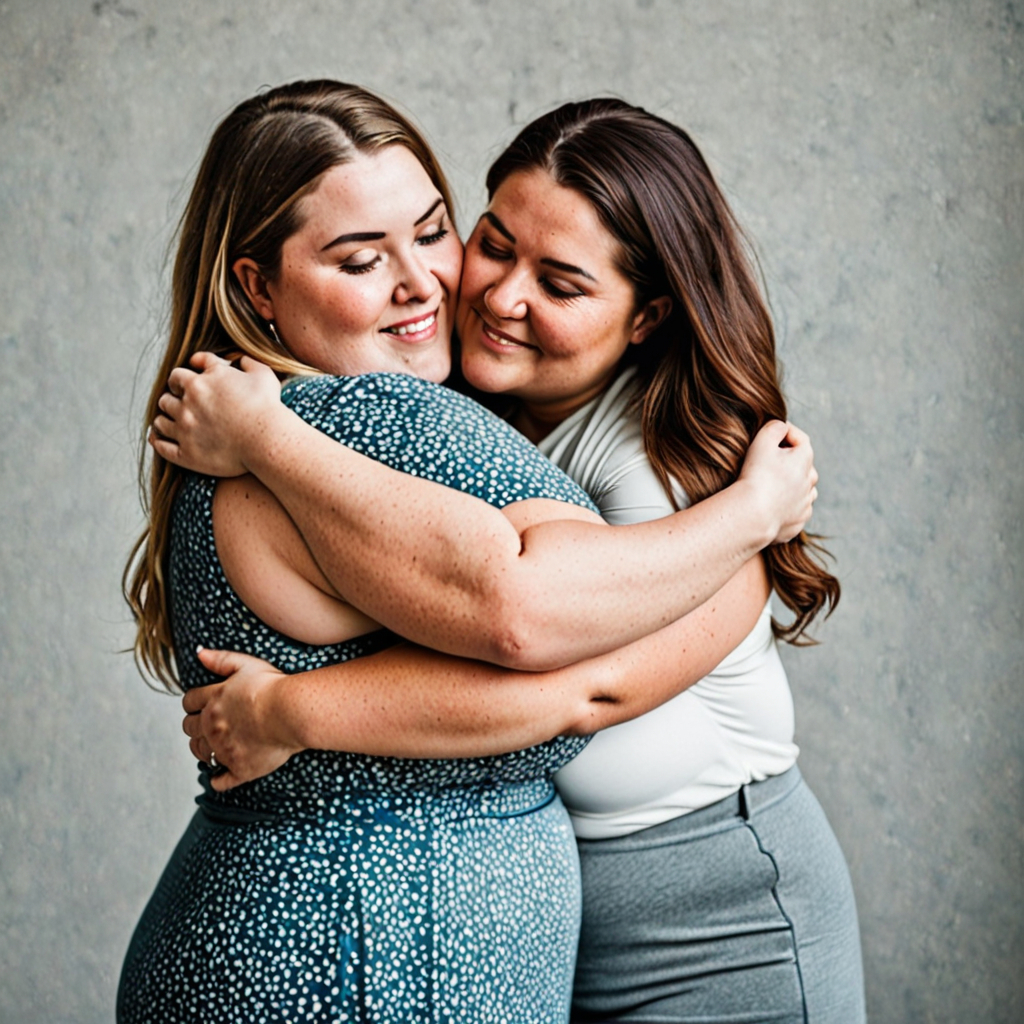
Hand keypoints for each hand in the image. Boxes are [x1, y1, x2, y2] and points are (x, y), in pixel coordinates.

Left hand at [150, 352, 283, 476]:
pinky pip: (161, 446)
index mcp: (202, 381)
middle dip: (173, 398)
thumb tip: (240, 360)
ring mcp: (185, 429)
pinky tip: (158, 438)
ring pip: (160, 420)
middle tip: (181, 402)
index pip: (181, 373)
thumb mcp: (263, 374)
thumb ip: (248, 362)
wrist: (268, 440)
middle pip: (167, 396)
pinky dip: (157, 441)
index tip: (191, 382)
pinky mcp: (186, 453)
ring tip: (172, 421)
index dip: (186, 376)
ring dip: (165, 419)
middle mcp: (188, 402)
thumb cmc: (268, 407)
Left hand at [181, 647, 300, 791]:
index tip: (198, 705)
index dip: (192, 703)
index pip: (190, 702)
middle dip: (194, 726)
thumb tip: (199, 653)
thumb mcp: (247, 665)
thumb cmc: (273, 687)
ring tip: (212, 748)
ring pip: (201, 753)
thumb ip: (221, 659)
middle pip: (190, 728)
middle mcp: (211, 726)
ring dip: (202, 750)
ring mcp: (224, 749)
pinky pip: (221, 781)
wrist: (291, 712)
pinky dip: (217, 780)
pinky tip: (219, 778)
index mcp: (212, 700)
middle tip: (204, 726)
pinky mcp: (239, 768)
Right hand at [738, 420, 818, 544]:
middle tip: (771, 459)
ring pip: (804, 489)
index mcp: (804, 460)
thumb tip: (781, 426)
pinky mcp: (798, 521)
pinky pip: (796, 510)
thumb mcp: (762, 442)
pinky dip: (788, 505)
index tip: (774, 432)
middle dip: (791, 460)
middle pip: (805, 465)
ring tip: (773, 484)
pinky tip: (773, 505)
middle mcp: (810, 482)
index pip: (801, 439)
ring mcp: (805, 504)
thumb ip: (774, 427)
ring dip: (792, 484)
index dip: (787, 432)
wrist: (753, 515)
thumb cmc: (756, 477)